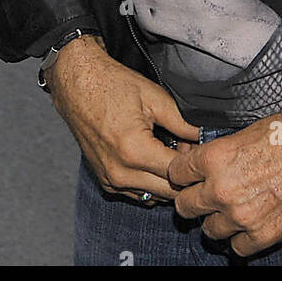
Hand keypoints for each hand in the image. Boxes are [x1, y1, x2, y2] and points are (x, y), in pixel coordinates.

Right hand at [45, 34, 200, 202]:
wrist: (78, 84)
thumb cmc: (113, 85)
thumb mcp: (155, 97)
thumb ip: (182, 123)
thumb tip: (203, 137)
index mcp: (135, 152)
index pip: (178, 173)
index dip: (193, 161)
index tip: (200, 147)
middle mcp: (120, 174)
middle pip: (167, 192)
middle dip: (183, 174)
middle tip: (186, 148)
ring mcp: (110, 181)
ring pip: (153, 196)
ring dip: (167, 180)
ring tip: (169, 151)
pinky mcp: (105, 181)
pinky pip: (136, 193)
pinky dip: (150, 181)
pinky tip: (153, 158)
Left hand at [167, 103, 281, 255]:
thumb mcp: (249, 128)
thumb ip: (223, 149)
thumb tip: (205, 158)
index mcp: (216, 157)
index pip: (176, 173)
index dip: (183, 172)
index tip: (189, 174)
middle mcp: (222, 189)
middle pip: (185, 206)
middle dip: (193, 199)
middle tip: (206, 195)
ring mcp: (242, 216)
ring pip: (209, 231)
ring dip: (218, 220)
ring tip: (232, 209)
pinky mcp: (265, 235)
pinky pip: (237, 247)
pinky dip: (241, 238)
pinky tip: (250, 224)